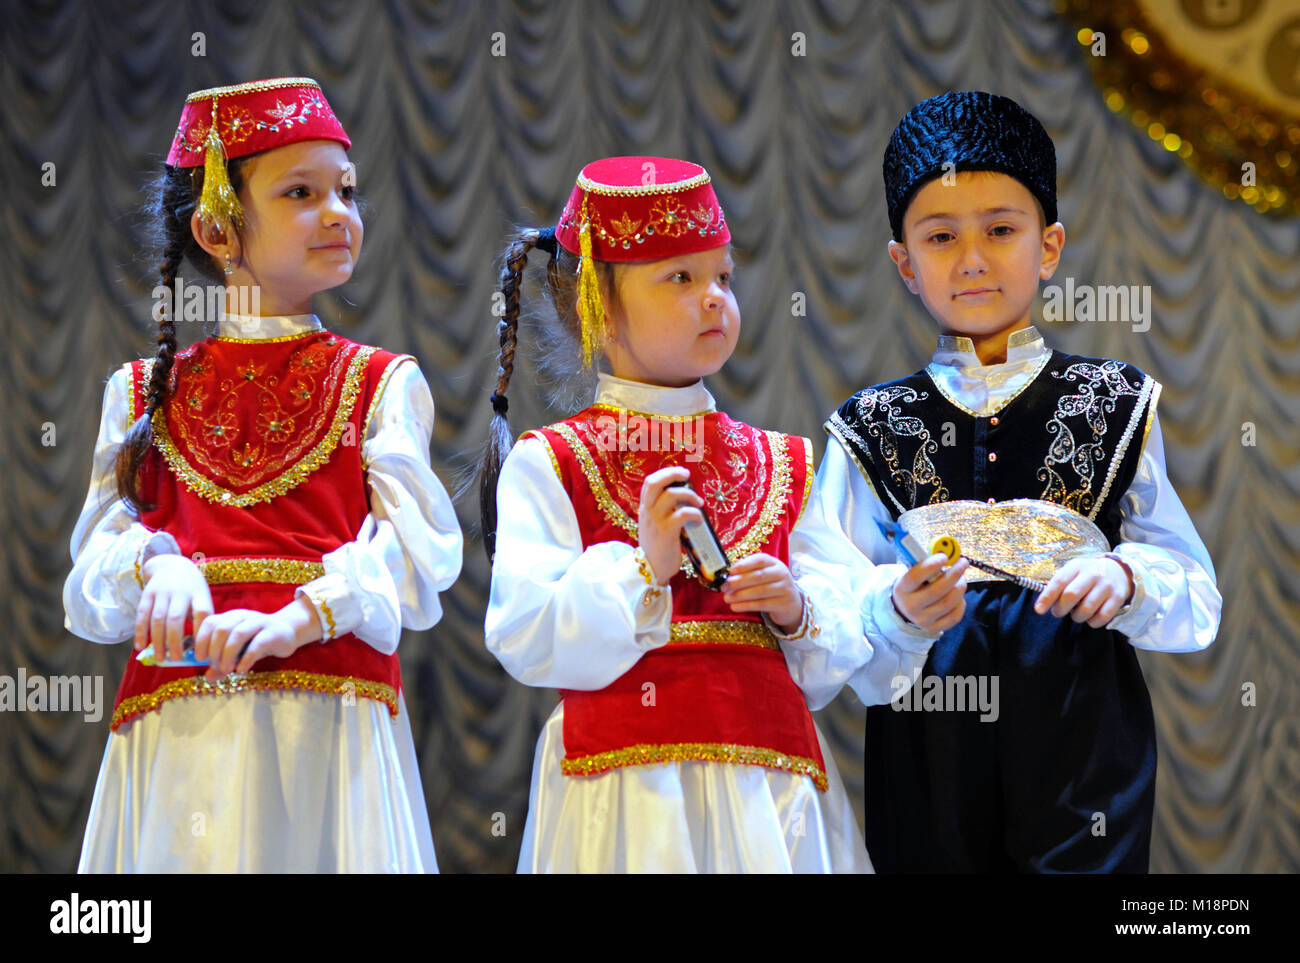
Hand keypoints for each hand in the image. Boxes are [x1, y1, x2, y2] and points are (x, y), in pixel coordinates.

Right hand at [135, 555, 213, 661]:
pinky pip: (142, 615)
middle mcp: (181, 592)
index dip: (201, 633)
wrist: (172, 565)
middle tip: (175, 659)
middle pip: (176, 618)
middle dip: (174, 641)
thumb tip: (199, 651)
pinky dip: (140, 632)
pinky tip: (140, 646)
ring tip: (160, 658)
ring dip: (157, 640)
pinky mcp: (147, 594)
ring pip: (158, 619)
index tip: (201, 653)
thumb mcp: (201, 598)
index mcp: (199, 594)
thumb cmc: (191, 590)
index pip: (203, 612)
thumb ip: (201, 620)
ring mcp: (163, 592)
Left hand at [193, 598, 321, 679]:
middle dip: (214, 651)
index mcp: (230, 617)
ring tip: (227, 670)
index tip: (199, 658)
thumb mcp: (238, 652)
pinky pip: (257, 644)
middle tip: (216, 666)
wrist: (288, 632)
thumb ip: (222, 663)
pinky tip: (241, 670)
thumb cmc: (257, 642)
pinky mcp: (273, 632)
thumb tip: (207, 678)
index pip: (210, 623)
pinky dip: (246, 659)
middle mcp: (243, 616)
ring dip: (228, 655)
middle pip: (221, 629)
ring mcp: (259, 622)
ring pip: (238, 634)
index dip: (201, 640)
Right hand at [637, 466, 703, 584]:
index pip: (649, 482)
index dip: (665, 473)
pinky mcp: (666, 532)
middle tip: (687, 475)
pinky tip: (699, 519)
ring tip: (699, 503)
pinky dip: (694, 513)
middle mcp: (647, 512)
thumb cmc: (657, 548)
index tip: (680, 473)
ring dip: (689, 495)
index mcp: (644, 509)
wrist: (651, 571)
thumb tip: (683, 497)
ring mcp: (655, 521)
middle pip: (655, 482)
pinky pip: (683, 514)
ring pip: (671, 495)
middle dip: (673, 474)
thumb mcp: (653, 526)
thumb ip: (662, 511)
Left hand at [721, 554, 802, 630]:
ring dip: (740, 595)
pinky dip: (746, 606)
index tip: (730, 570)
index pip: (760, 560)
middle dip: (739, 581)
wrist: (791, 603)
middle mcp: (781, 573)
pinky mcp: (783, 603)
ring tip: (727, 598)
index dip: (745, 564)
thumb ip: (747, 573)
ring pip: (760, 591)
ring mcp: (784, 588)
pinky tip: (735, 607)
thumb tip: (725, 577)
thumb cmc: (770, 586)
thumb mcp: (763, 575)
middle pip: (758, 576)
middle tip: (724, 586)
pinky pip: (762, 604)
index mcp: (774, 563)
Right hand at [892, 553, 968, 633]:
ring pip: (948, 602)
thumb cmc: (912, 586)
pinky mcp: (934, 628)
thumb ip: (924, 562)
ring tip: (962, 578)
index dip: (931, 565)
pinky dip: (961, 603)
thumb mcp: (910, 573)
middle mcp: (911, 606)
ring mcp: (923, 620)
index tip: (944, 557)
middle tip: (962, 563)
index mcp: (902, 589)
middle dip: (954, 574)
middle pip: (937, 590)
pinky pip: (954, 616)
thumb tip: (943, 549)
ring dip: (960, 587)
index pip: (915, 576)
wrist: (904, 610)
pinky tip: (958, 595)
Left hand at [1034, 556, 1132, 626]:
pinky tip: (1090, 618)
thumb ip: (1058, 585)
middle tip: (1057, 612)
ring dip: (1076, 617)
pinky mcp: (1118, 598)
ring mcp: (1107, 586)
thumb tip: (1042, 604)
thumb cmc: (1087, 574)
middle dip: (1060, 609)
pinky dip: (1092, 622)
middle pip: (1071, 595)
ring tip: (1075, 614)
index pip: (1059, 581)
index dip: (1046, 597)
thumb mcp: (1073, 572)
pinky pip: (1102, 617)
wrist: (1119, 571)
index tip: (1038, 610)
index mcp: (1077, 566)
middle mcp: (1093, 574)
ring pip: (1086, 609)